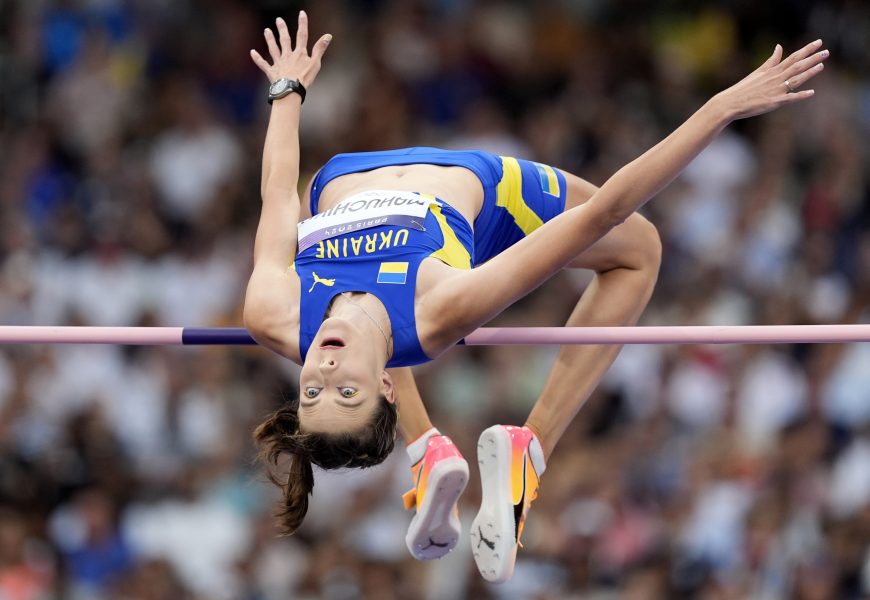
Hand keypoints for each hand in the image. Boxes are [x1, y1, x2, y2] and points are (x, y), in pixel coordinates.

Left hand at [250, 11, 330, 87]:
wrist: (290, 90)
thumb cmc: (304, 78)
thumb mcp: (316, 63)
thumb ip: (320, 49)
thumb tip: (328, 36)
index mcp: (299, 54)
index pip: (302, 36)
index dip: (302, 24)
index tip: (301, 14)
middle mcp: (288, 55)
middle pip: (285, 40)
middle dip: (282, 29)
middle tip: (278, 20)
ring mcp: (279, 63)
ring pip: (273, 49)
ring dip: (270, 39)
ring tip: (266, 31)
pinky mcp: (272, 72)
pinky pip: (263, 64)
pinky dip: (257, 58)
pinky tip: (252, 52)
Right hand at [713, 39, 827, 120]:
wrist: (731, 102)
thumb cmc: (744, 88)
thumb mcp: (758, 71)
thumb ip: (771, 60)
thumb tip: (779, 47)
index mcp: (773, 70)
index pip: (793, 57)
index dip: (807, 49)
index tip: (819, 42)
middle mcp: (776, 78)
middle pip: (798, 66)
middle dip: (813, 58)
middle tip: (827, 52)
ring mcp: (776, 90)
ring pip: (796, 79)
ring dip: (810, 72)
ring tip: (821, 66)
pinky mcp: (774, 102)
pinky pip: (790, 98)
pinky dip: (801, 95)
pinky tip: (811, 92)